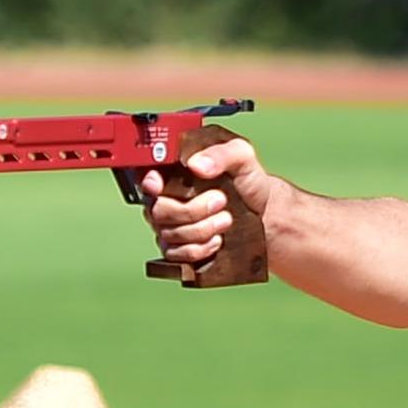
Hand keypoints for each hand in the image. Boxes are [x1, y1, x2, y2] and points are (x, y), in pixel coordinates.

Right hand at [138, 136, 274, 288]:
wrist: (263, 211)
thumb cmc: (247, 180)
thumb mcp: (243, 157)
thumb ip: (222, 153)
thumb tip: (198, 164)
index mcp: (174, 171)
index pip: (145, 176)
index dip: (148, 183)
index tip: (159, 185)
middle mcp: (166, 198)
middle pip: (158, 210)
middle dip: (192, 210)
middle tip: (221, 201)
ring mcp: (170, 225)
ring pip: (169, 234)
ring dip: (202, 229)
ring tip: (226, 218)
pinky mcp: (179, 248)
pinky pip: (177, 255)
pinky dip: (199, 249)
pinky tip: (217, 240)